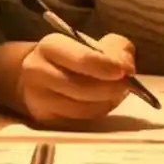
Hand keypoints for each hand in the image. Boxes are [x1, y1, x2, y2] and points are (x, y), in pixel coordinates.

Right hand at [17, 32, 134, 123]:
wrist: (37, 75)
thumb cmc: (70, 57)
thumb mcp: (90, 42)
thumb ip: (114, 47)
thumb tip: (127, 66)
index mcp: (51, 46)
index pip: (82, 59)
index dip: (107, 66)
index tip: (125, 70)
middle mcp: (38, 71)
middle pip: (83, 88)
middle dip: (111, 88)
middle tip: (127, 84)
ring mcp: (39, 98)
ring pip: (83, 108)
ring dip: (107, 102)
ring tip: (116, 93)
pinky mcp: (45, 119)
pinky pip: (79, 121)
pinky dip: (97, 112)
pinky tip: (102, 102)